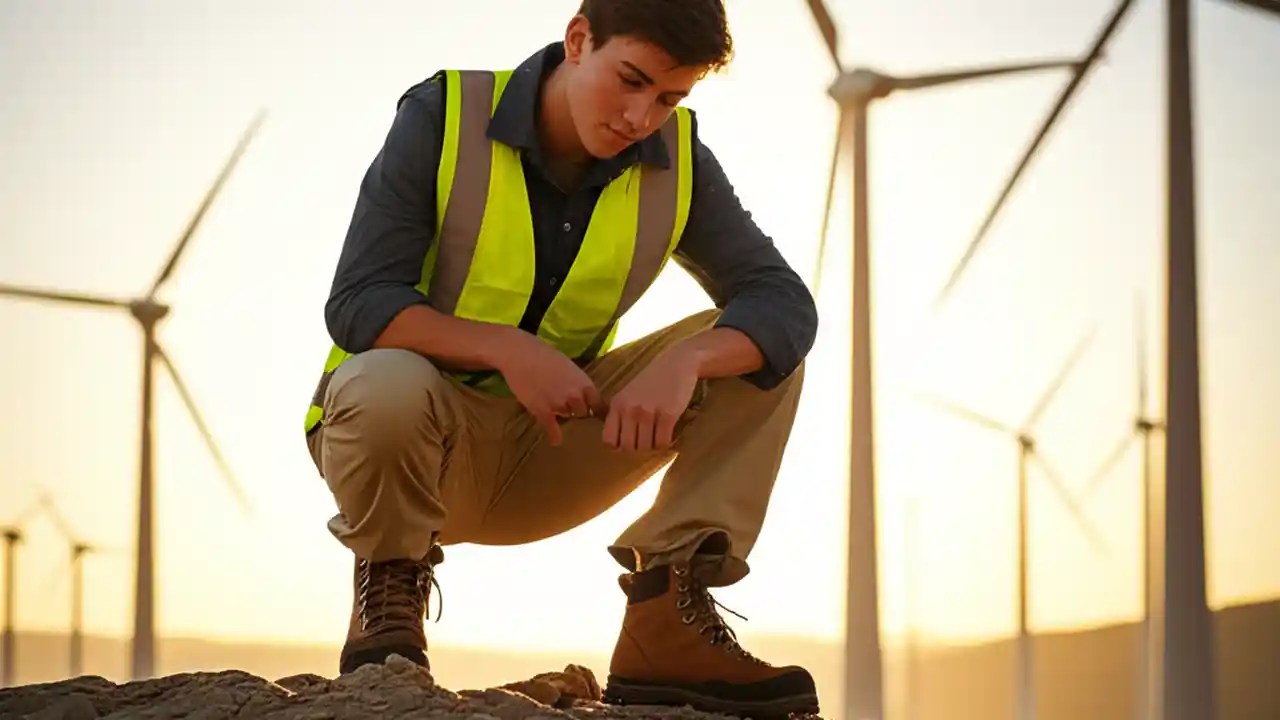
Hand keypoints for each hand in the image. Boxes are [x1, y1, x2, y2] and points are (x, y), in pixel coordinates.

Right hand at [494, 329, 605, 445]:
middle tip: (569, 408)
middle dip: (577, 412)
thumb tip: (583, 393)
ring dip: (563, 416)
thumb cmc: (544, 355)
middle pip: (583, 414)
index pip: (599, 404)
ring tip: (556, 412)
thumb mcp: (568, 366)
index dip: (596, 409)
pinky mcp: (542, 411)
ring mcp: (559, 405)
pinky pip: (552, 429)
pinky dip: (554, 436)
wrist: (520, 354)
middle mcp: (575, 396)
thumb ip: (577, 382)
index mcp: (584, 383)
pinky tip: (556, 440)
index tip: (594, 413)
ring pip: (567, 418)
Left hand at [603, 348, 699, 451]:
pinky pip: (662, 442)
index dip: (618, 446)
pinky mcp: (668, 415)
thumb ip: (620, 414)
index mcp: (617, 405)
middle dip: (638, 449)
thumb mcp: (628, 394)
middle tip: (647, 441)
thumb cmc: (652, 381)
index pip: (609, 440)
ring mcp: (648, 412)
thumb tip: (615, 445)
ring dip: (653, 446)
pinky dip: (665, 443)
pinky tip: (668, 433)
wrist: (677, 363)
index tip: (629, 441)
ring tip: (658, 436)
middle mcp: (630, 409)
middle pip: (628, 447)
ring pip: (646, 447)